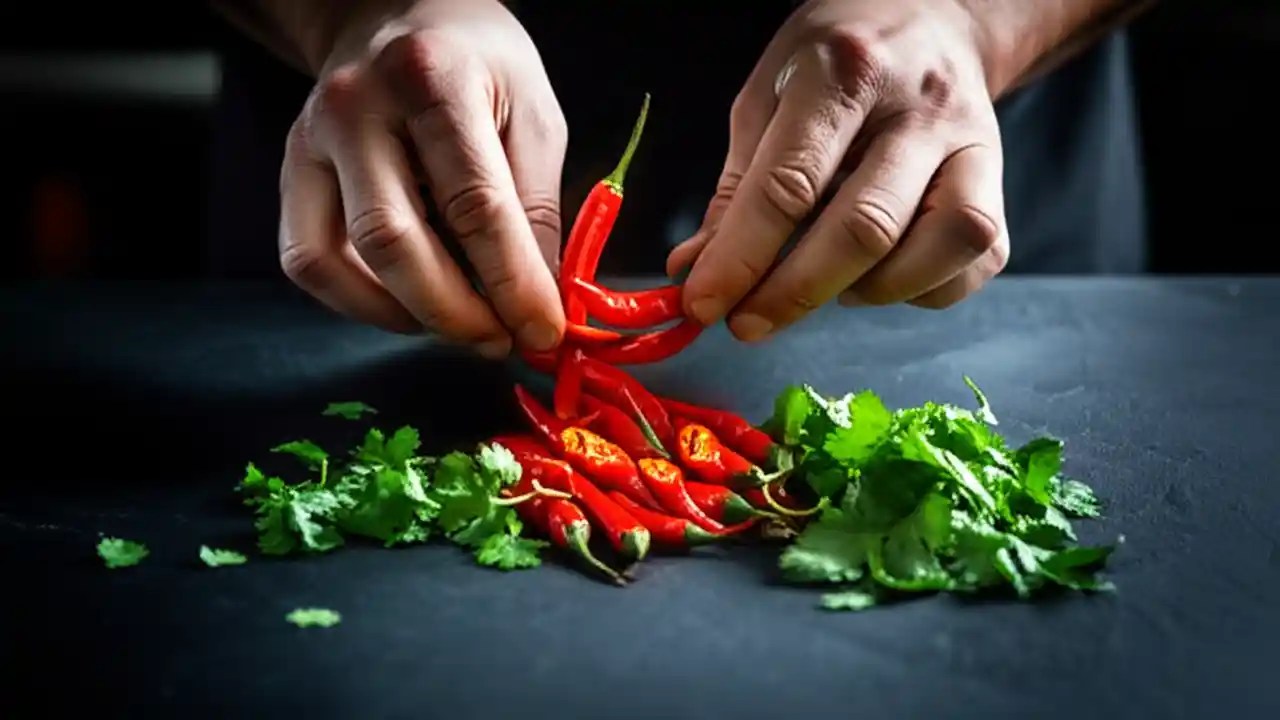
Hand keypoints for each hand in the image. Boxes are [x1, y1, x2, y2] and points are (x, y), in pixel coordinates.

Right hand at [279, 0, 566, 356]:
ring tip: (463, 326)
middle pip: (394, 240)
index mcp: (432, 79)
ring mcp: (311, 140)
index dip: (512, 282)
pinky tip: (411, 303)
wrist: (399, 18)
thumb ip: (536, 206)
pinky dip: (362, 302)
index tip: (543, 330)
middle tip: (501, 341)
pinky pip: (309, 262)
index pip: (474, 204)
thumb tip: (539, 300)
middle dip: (455, 312)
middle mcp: (356, 106)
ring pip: (338, 261)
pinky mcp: (291, 173)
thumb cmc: (478, 66)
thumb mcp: (534, 115)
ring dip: (407, 316)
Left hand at [670, 0, 1007, 341]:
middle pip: (865, 227)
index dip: (741, 257)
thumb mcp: (767, 97)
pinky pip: (979, 260)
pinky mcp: (1001, 177)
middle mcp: (918, 107)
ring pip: (941, 247)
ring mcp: (972, 142)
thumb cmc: (835, 60)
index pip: (789, 184)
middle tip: (747, 324)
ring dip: (872, 291)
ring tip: (828, 286)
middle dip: (795, 292)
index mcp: (845, 72)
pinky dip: (925, 290)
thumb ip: (736, 188)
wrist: (933, 16)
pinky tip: (881, 276)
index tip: (704, 303)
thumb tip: (697, 270)